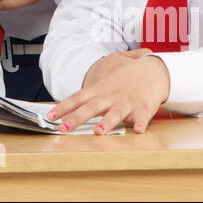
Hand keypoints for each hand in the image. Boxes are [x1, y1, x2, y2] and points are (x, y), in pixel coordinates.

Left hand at [47, 55, 171, 133]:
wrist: (152, 71)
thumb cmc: (125, 80)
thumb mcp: (104, 85)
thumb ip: (88, 96)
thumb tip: (68, 108)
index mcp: (99, 91)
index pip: (77, 98)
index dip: (63, 107)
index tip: (50, 116)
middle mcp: (110, 97)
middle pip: (91, 108)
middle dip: (77, 118)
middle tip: (64, 128)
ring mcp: (126, 102)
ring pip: (115, 113)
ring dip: (106, 122)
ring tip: (98, 131)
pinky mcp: (143, 107)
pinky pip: (142, 117)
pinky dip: (140, 123)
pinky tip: (138, 130)